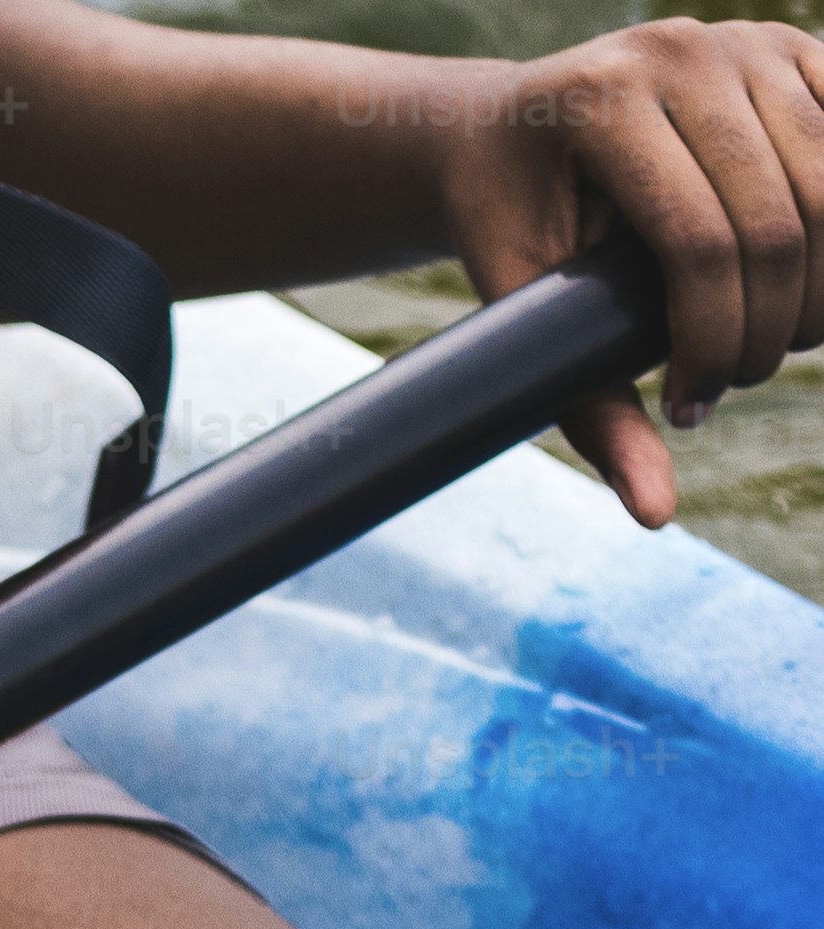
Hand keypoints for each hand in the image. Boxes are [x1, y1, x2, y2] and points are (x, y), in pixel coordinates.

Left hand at [436, 13, 823, 527]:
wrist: (502, 130)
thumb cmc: (507, 222)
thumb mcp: (520, 305)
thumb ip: (588, 406)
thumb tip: (656, 514)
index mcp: (599, 99)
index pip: (700, 241)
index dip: (717, 338)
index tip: (694, 406)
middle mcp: (678, 50)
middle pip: (780, 216)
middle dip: (776, 322)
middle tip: (742, 378)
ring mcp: (744, 39)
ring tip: (780, 340)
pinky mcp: (792, 47)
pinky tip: (808, 287)